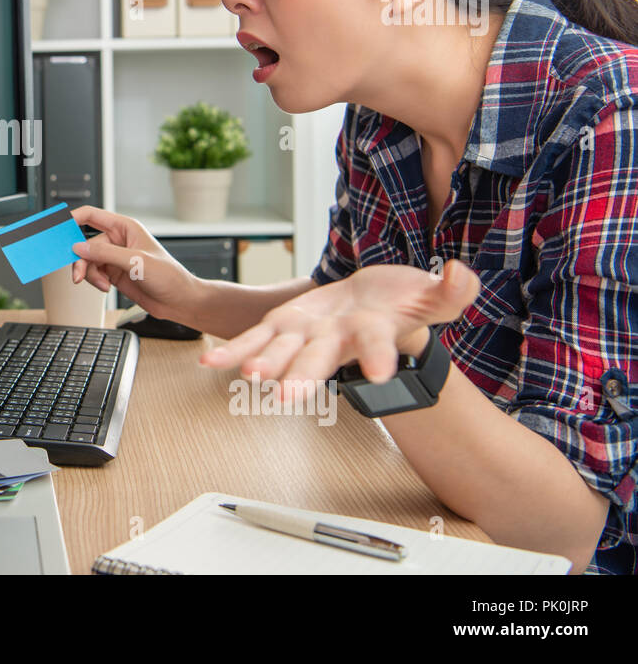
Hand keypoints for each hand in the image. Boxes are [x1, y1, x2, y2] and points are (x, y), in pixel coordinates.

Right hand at [69, 206, 201, 326]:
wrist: (178, 301)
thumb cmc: (168, 276)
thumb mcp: (136, 262)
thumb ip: (105, 253)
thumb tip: (79, 247)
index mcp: (125, 228)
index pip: (92, 215)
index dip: (73, 218)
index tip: (59, 228)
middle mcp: (118, 240)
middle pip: (85, 243)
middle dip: (80, 260)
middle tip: (78, 275)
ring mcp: (114, 258)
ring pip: (87, 261)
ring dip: (89, 274)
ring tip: (101, 285)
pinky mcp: (113, 273)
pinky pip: (93, 274)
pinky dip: (95, 282)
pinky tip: (106, 287)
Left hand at [201, 259, 479, 397]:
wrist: (377, 301)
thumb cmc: (405, 301)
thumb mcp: (435, 294)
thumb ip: (452, 291)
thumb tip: (463, 275)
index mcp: (373, 332)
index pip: (379, 345)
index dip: (380, 357)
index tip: (380, 374)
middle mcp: (336, 340)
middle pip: (321, 360)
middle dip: (305, 377)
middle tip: (289, 396)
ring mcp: (308, 335)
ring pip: (284, 353)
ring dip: (265, 364)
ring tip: (248, 375)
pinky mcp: (284, 324)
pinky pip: (254, 340)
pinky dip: (233, 351)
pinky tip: (210, 360)